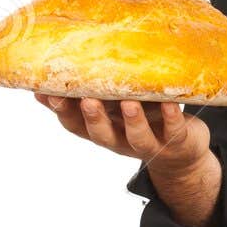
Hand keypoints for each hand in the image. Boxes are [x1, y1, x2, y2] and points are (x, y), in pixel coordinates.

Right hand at [34, 96, 209, 176]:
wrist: (181, 154)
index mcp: (103, 130)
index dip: (60, 110)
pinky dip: (171, 118)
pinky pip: (173, 131)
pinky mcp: (176, 142)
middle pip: (102, 134)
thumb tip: (53, 72)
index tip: (45, 91)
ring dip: (132, 120)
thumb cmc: (140, 120)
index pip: (75, 125)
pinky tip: (170, 103)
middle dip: (93, 117)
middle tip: (86, 99)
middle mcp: (121, 140)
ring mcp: (150, 144)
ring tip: (128, 102)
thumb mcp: (113, 109)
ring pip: (137, 136)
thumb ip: (91, 94)